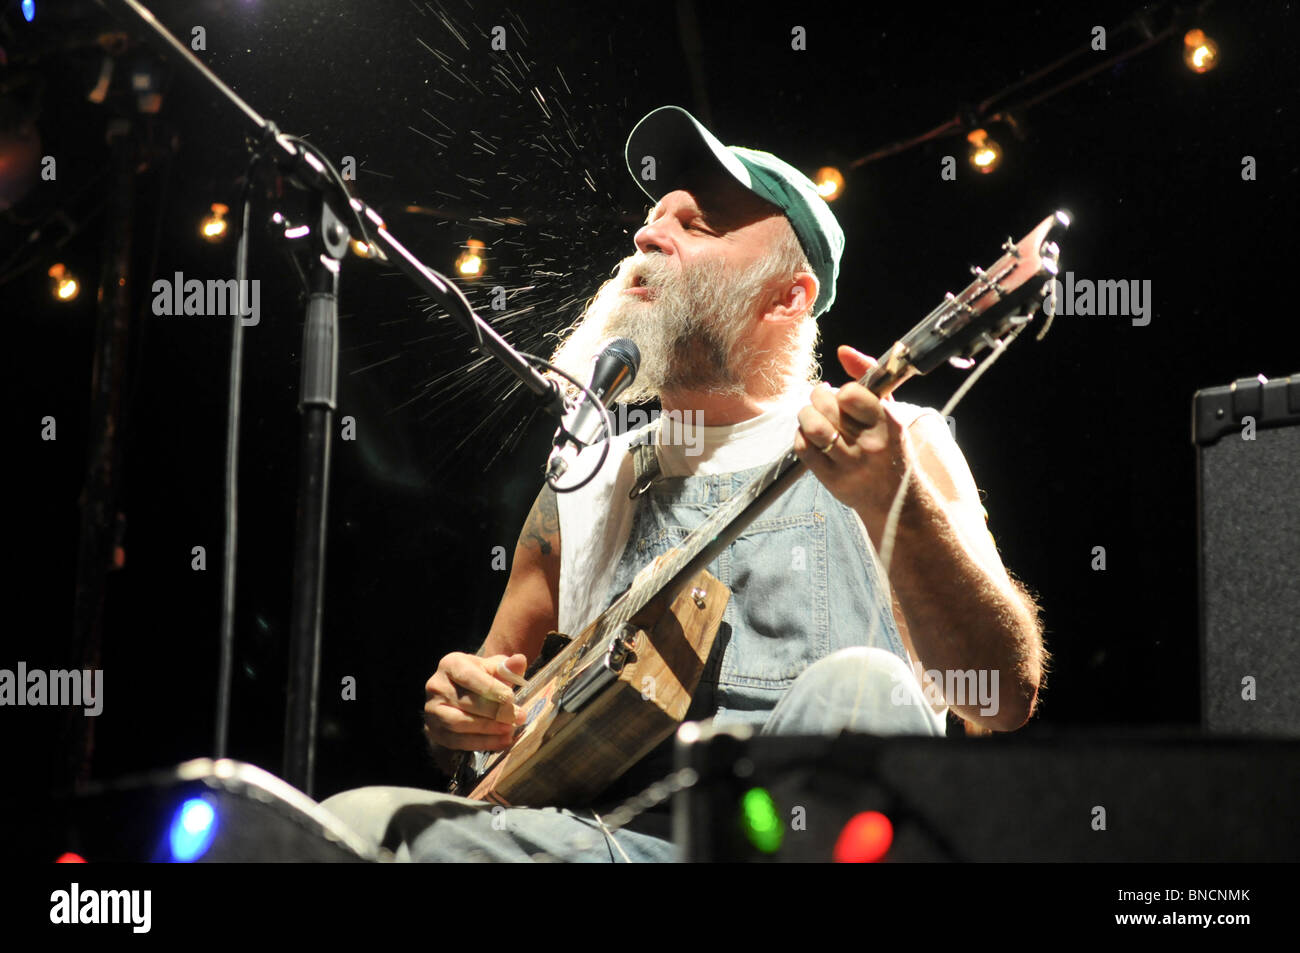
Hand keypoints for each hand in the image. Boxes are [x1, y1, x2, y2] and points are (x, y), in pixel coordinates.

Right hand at [423, 652, 528, 753]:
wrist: (461, 694)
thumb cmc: (481, 678)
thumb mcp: (493, 667)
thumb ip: (507, 666)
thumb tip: (520, 661)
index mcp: (450, 664)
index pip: (469, 677)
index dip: (490, 688)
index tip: (511, 698)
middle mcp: (436, 686)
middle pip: (466, 702)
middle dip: (495, 711)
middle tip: (517, 717)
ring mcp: (432, 710)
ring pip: (459, 723)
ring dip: (487, 729)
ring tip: (509, 729)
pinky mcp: (434, 731)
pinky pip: (458, 741)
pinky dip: (482, 743)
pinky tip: (501, 741)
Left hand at [793, 345, 910, 521]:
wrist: (895, 498)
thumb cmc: (889, 447)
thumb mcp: (889, 411)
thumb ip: (869, 376)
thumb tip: (842, 350)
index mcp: (888, 424)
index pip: (851, 394)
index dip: (841, 391)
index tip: (844, 397)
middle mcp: (870, 444)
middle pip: (827, 407)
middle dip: (817, 397)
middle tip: (820, 400)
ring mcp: (850, 464)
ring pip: (813, 427)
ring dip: (805, 415)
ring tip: (810, 415)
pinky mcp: (832, 480)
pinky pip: (803, 449)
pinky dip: (800, 436)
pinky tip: (809, 436)